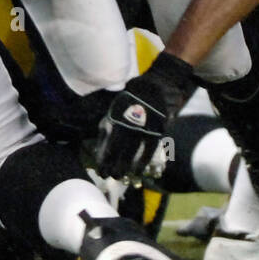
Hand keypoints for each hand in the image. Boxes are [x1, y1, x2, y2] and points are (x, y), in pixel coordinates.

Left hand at [94, 53, 195, 180]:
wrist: (157, 83)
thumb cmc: (134, 97)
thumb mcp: (116, 107)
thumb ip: (109, 123)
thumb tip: (102, 141)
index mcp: (116, 116)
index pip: (107, 141)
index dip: (104, 157)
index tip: (100, 168)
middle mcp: (128, 122)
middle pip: (117, 149)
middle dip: (112, 164)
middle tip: (108, 176)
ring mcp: (142, 126)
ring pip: (131, 151)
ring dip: (125, 166)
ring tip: (120, 176)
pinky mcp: (156, 128)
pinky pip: (148, 149)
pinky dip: (143, 161)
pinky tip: (138, 170)